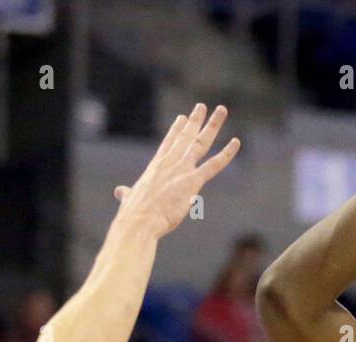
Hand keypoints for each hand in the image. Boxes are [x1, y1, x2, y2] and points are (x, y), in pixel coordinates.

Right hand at [113, 103, 240, 238]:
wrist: (140, 220)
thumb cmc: (133, 214)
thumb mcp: (129, 198)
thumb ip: (127, 193)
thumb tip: (119, 192)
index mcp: (156, 167)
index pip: (168, 143)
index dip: (177, 129)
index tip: (182, 117)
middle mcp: (170, 163)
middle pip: (186, 136)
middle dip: (195, 120)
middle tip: (202, 107)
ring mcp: (182, 170)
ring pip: (201, 142)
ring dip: (212, 125)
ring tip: (221, 110)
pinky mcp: (193, 181)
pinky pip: (214, 165)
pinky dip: (226, 153)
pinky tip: (236, 143)